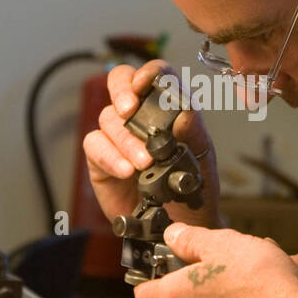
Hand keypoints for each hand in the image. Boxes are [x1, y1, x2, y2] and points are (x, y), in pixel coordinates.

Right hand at [82, 59, 221, 227]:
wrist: (182, 224)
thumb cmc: (194, 187)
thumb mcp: (202, 159)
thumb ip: (195, 133)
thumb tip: (186, 114)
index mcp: (166, 106)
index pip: (155, 74)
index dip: (147, 72)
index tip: (145, 85)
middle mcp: (139, 115)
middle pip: (119, 82)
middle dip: (122, 92)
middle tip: (129, 112)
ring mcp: (117, 135)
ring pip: (108, 119)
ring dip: (125, 140)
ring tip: (143, 164)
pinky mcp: (101, 158)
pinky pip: (95, 146)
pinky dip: (110, 157)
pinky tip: (126, 171)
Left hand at [133, 223, 297, 297]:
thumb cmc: (259, 285)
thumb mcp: (222, 243)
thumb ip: (191, 239)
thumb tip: (173, 235)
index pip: (145, 295)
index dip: (152, 276)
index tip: (167, 261)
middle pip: (192, 294)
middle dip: (216, 270)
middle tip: (237, 253)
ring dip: (245, 281)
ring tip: (274, 263)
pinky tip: (287, 281)